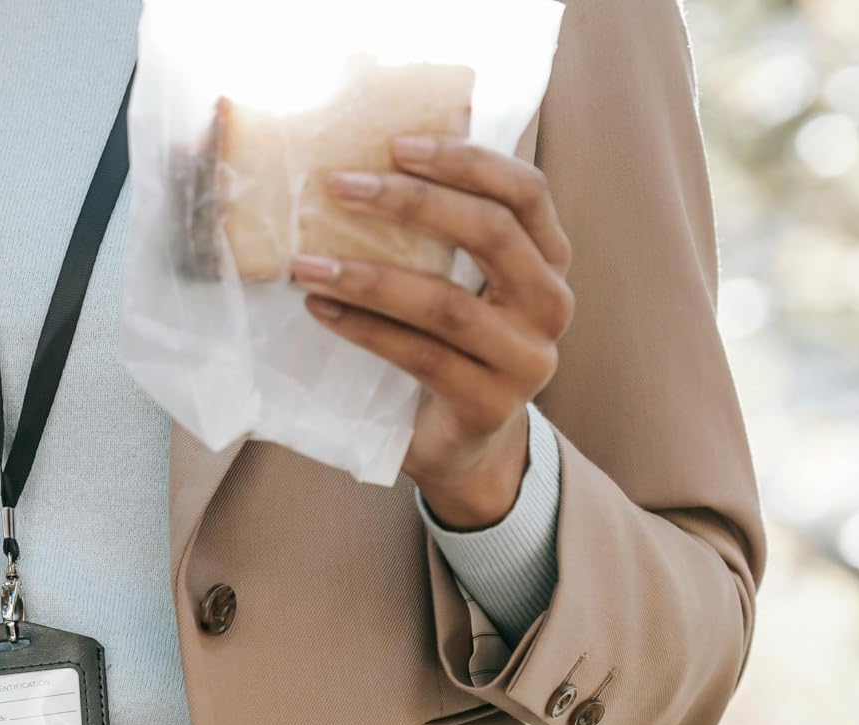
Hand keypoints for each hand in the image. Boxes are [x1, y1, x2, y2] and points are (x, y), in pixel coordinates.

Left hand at [290, 136, 573, 528]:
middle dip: (411, 203)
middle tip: (340, 186)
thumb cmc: (453, 348)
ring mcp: (526, 359)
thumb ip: (443, 236)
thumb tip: (366, 164)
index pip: (525, 192)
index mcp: (550, 259)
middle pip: (491, 235)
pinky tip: (320, 310)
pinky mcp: (489, 404)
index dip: (465, 161)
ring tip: (308, 263)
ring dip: (369, 276)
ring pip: (447, 304)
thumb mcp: (461, 283)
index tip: (397, 144)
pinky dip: (364, 329)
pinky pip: (419, 357)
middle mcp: (551, 304)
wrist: (465, 446)